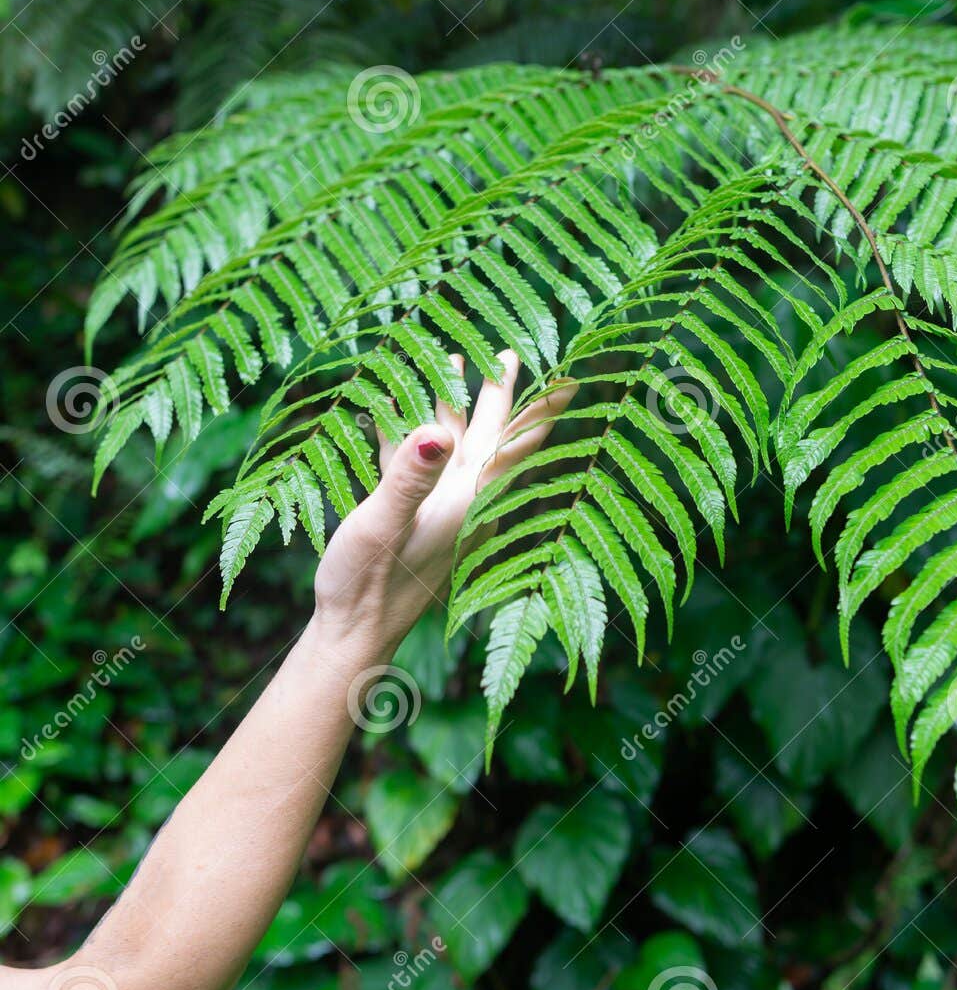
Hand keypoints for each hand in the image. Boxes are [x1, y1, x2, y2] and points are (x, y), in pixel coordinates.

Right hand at [312, 352, 574, 654]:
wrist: (350, 637)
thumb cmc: (367, 587)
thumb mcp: (381, 526)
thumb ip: (408, 479)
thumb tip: (435, 431)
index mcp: (468, 501)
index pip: (516, 446)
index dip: (542, 411)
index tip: (572, 378)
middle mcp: (461, 502)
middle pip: (488, 436)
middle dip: (497, 394)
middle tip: (507, 352)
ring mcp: (436, 510)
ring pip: (451, 445)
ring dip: (452, 405)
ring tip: (453, 361)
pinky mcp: (409, 517)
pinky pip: (415, 463)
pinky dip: (411, 433)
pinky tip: (394, 409)